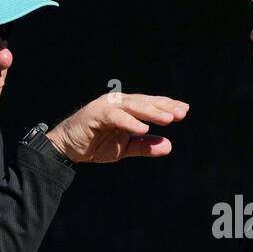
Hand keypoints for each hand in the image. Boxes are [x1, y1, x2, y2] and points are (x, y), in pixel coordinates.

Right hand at [48, 93, 187, 163]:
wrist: (68, 148)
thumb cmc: (96, 144)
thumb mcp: (125, 148)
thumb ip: (145, 146)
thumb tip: (169, 146)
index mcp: (126, 108)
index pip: (150, 104)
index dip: (167, 106)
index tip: (184, 110)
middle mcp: (118, 102)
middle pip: (145, 102)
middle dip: (164, 107)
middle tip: (181, 113)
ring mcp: (106, 106)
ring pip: (132, 106)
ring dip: (151, 112)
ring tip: (168, 119)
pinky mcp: (95, 114)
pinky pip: (115, 116)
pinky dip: (129, 122)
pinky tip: (143, 129)